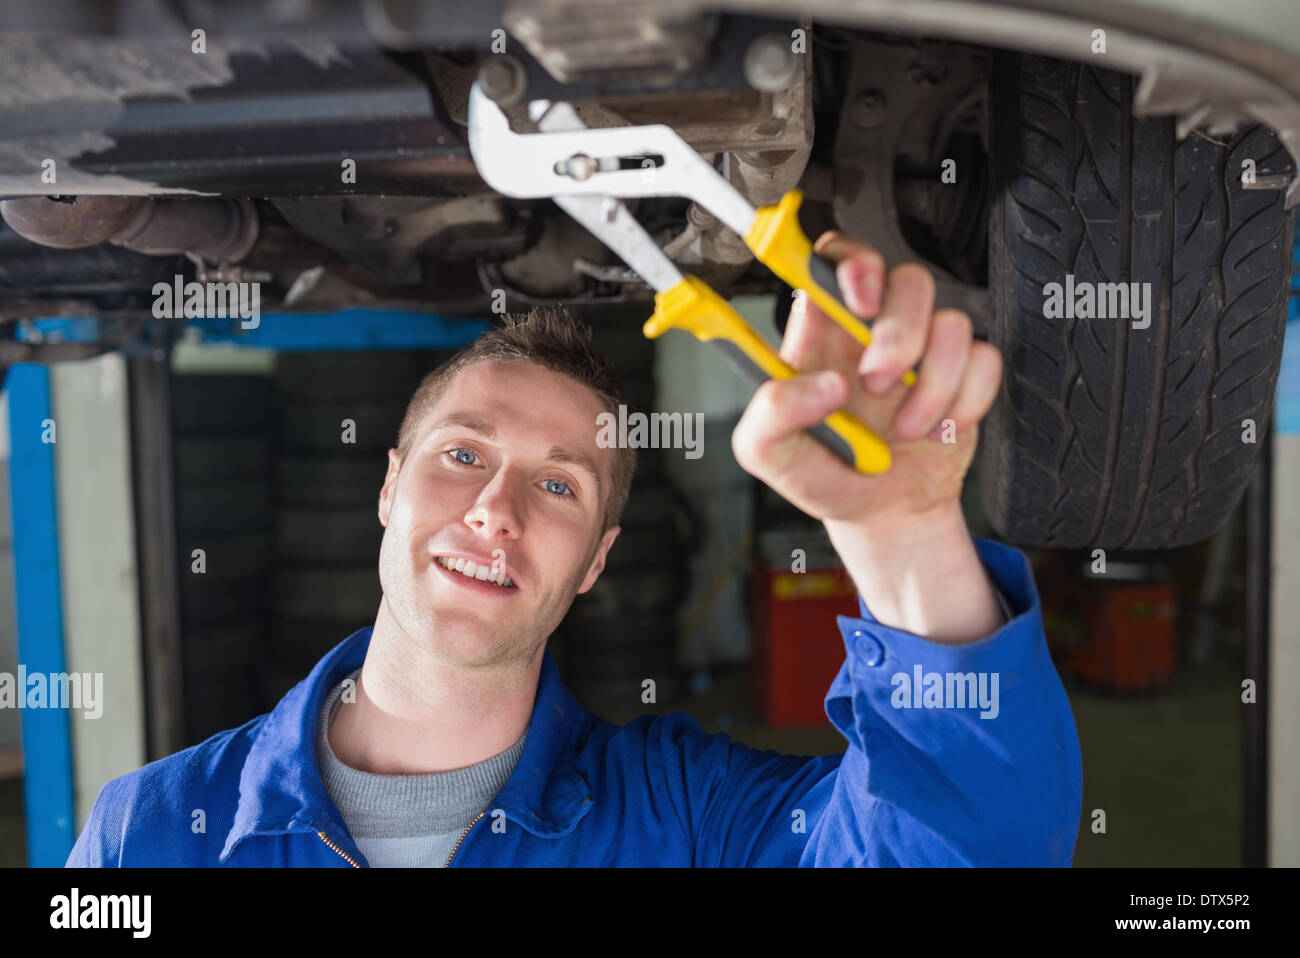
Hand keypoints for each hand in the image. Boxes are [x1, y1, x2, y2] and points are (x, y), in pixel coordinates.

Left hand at [731, 230, 1001, 526]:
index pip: (835, 259)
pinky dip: (966, 402)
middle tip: (877, 384)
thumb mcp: (767, 454)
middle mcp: (873, 330)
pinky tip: (939, 429)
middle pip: (906, 281)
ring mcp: (923, 348)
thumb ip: (772, 414)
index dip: (853, 263)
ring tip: (908, 428)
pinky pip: (985, 359)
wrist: (883, 513)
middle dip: (898, 336)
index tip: (860, 300)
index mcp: (821, 332)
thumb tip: (824, 386)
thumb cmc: (822, 473)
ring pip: (953, 322)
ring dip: (933, 386)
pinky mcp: (964, 373)